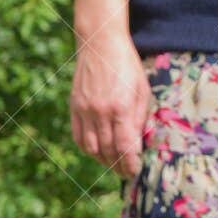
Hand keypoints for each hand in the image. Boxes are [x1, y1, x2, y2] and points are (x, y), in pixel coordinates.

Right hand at [70, 29, 151, 179]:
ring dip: (103, 161)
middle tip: (126, 172)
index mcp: (122, 107)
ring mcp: (85, 110)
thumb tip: (138, 144)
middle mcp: (101, 112)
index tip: (135, 171)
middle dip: (118, 166)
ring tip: (113, 164)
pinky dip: (88, 149)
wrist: (100, 45)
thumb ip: (140, 118)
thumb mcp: (143, 90)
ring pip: (91, 149)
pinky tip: (98, 151)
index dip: (130, 164)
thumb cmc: (127, 66)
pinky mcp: (75, 107)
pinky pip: (79, 138)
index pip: (125, 147)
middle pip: (108, 151)